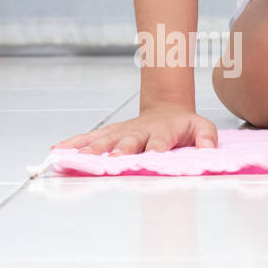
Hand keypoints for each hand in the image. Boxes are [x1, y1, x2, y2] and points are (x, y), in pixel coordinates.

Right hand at [51, 101, 217, 155]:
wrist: (166, 109)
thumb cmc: (184, 125)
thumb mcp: (202, 127)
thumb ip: (206, 137)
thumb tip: (208, 150)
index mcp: (163, 132)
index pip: (160, 141)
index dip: (156, 147)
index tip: (151, 155)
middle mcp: (139, 131)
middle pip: (129, 140)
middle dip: (120, 149)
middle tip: (112, 158)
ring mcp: (122, 132)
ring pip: (105, 138)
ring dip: (92, 148)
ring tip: (78, 156)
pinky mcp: (109, 133)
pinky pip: (89, 137)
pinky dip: (74, 143)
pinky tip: (58, 150)